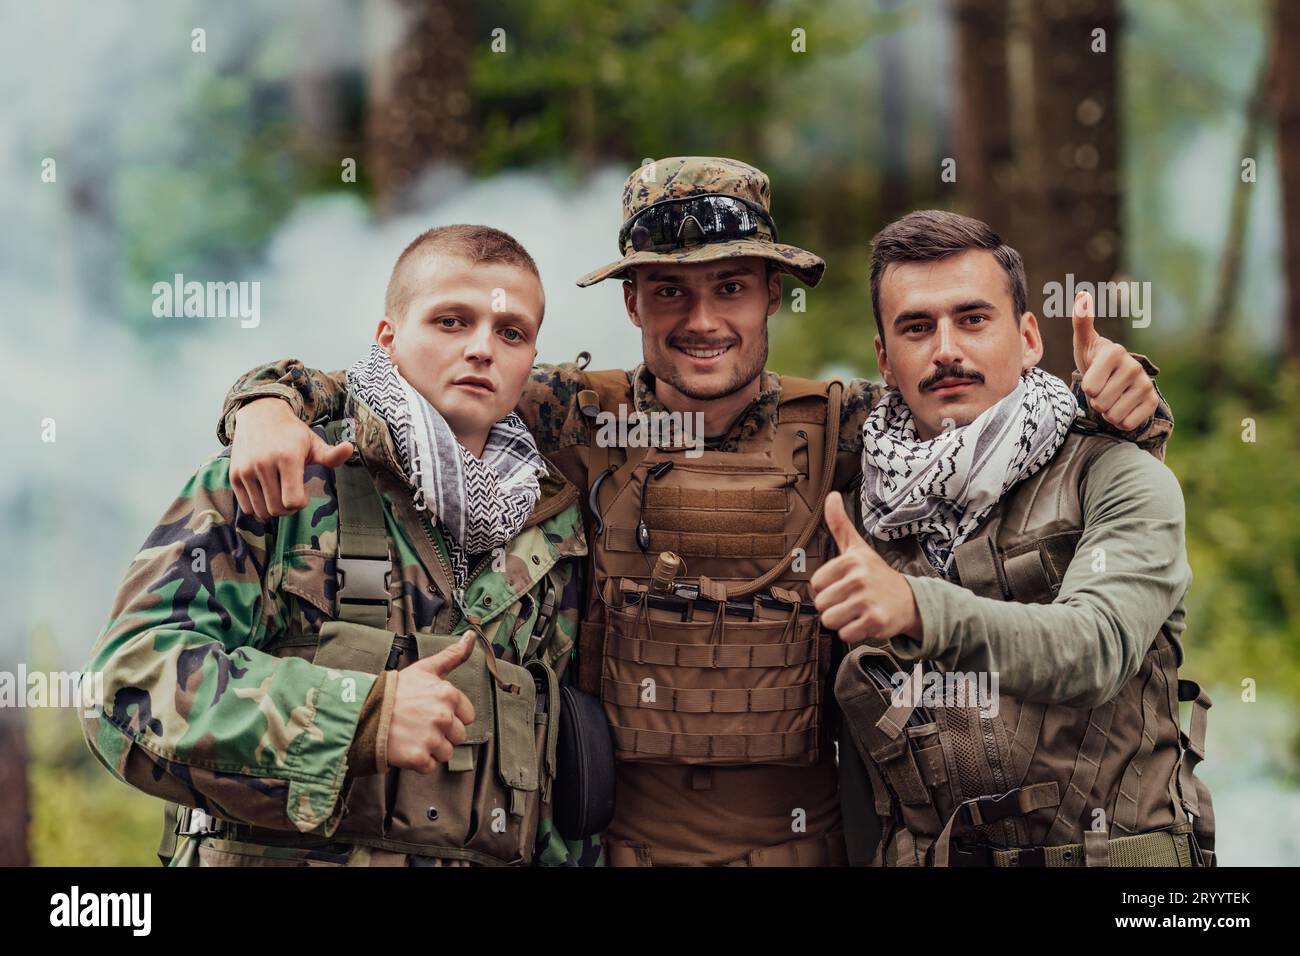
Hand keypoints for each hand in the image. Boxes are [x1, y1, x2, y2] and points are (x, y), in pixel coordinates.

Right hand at [230, 398, 352, 518]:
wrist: (260, 414)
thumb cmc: (292, 434)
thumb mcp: (314, 443)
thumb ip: (332, 455)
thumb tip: (350, 448)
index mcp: (287, 457)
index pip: (294, 502)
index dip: (301, 502)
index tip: (303, 492)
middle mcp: (264, 464)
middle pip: (278, 510)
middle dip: (288, 509)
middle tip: (291, 495)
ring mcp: (246, 470)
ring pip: (261, 512)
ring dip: (273, 509)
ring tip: (278, 494)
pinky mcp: (234, 475)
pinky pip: (246, 507)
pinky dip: (257, 506)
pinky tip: (264, 492)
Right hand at [386, 632, 477, 772]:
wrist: (362, 712)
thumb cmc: (396, 690)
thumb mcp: (426, 668)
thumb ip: (453, 655)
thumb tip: (472, 636)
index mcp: (448, 695)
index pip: (468, 715)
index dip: (451, 715)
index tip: (432, 711)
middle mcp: (443, 716)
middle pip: (458, 736)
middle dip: (442, 733)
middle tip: (419, 724)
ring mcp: (431, 738)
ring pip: (446, 753)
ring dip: (431, 748)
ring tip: (412, 735)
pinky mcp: (419, 758)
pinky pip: (430, 766)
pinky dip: (419, 762)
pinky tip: (406, 747)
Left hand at [810, 492, 920, 645]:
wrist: (910, 600)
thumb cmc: (876, 574)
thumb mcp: (857, 547)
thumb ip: (840, 524)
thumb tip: (831, 494)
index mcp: (850, 560)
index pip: (815, 584)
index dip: (828, 588)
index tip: (845, 584)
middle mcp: (859, 578)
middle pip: (820, 604)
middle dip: (834, 606)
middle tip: (852, 600)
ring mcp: (867, 600)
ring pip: (829, 620)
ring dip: (842, 621)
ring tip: (858, 610)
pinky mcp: (875, 621)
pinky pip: (845, 635)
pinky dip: (853, 632)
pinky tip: (866, 621)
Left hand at [1071, 291, 1156, 432]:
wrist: (1118, 380)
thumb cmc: (1095, 360)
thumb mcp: (1084, 344)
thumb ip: (1081, 321)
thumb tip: (1082, 294)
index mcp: (1115, 352)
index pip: (1089, 388)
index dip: (1086, 388)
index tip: (1093, 377)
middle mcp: (1134, 366)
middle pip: (1099, 403)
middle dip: (1096, 401)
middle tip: (1102, 389)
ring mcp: (1146, 384)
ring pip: (1113, 415)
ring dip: (1107, 412)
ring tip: (1111, 397)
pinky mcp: (1153, 402)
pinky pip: (1127, 424)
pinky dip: (1121, 421)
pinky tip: (1123, 407)